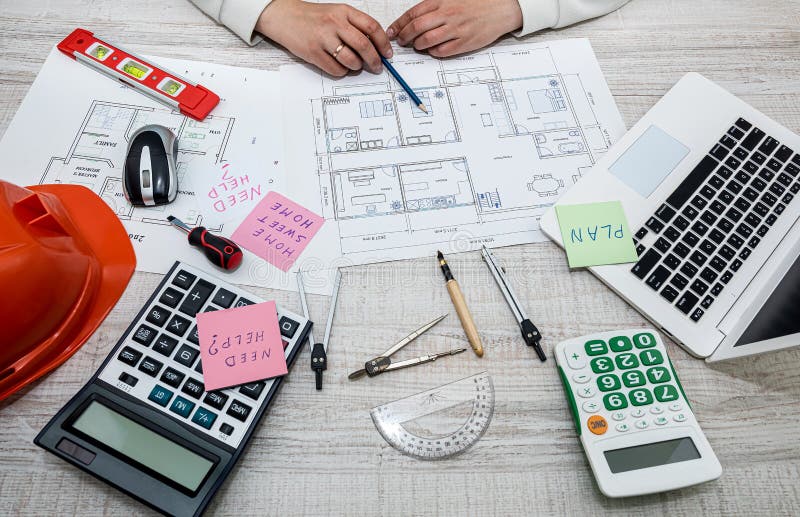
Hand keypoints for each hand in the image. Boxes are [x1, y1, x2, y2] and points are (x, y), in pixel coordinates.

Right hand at [256, 0, 392, 76]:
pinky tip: (340, 66)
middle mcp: (334, 23)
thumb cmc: (312, 17)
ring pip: (351, 60)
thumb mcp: (336, 13)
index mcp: (344, 11)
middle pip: (364, 45)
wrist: (284, 16)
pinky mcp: (313, 53)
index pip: (372, 27)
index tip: (387, 54)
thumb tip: (375, 46)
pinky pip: (336, 69)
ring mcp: (323, 38)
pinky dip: (342, 71)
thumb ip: (354, 26)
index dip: (383, 43)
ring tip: (355, 65)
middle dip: (374, 60)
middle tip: (377, 67)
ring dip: (357, 67)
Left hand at [387, 0, 522, 57]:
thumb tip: (415, 18)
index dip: (399, 24)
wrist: (503, 7)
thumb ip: (435, 6)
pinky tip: (433, 50)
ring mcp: (456, 29)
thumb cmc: (478, 2)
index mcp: (442, 1)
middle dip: (405, 37)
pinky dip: (433, 52)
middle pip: (417, 28)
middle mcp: (448, 14)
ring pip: (427, 40)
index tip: (392, 31)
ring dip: (418, 46)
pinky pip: (442, 51)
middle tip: (402, 42)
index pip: (413, 13)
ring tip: (417, 46)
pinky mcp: (465, 42)